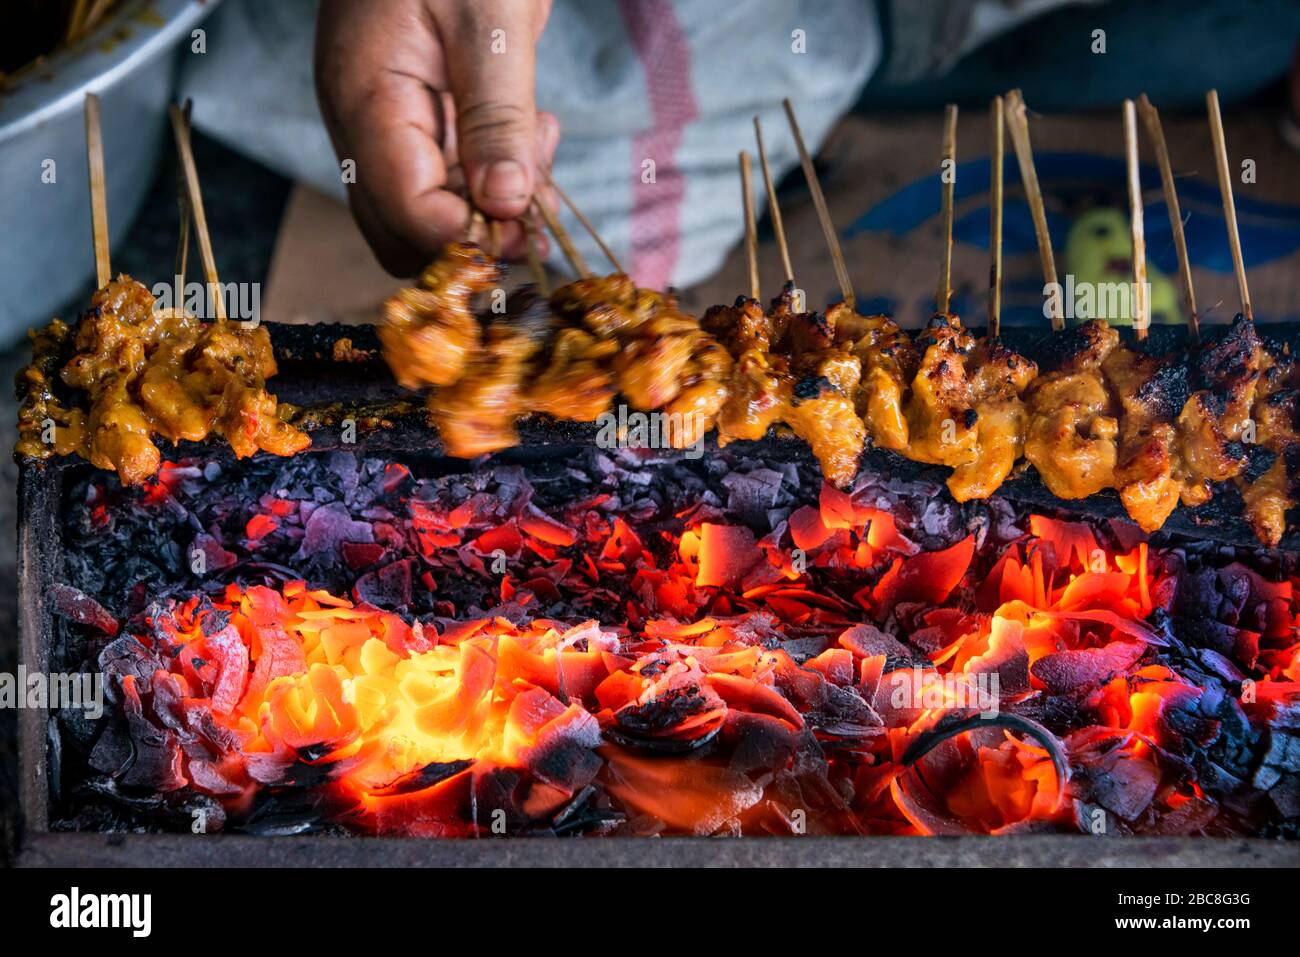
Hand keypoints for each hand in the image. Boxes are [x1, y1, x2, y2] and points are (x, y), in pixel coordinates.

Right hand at [315, 0, 555, 274]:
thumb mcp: (491, 23)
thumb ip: (497, 116)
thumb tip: (506, 205)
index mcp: (367, 102)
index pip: (407, 215)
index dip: (468, 235)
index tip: (526, 219)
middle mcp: (365, 126)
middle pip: (405, 233)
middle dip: (475, 234)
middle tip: (536, 197)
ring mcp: (386, 124)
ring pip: (427, 213)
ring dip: (490, 206)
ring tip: (540, 144)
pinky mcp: (415, 116)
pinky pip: (446, 177)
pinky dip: (491, 176)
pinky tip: (531, 133)